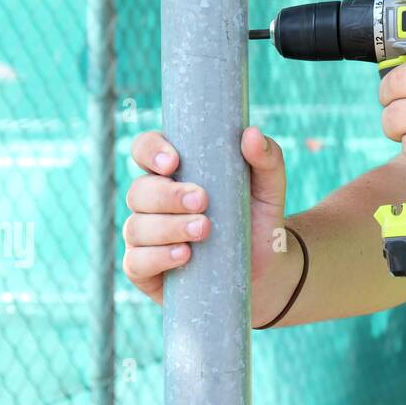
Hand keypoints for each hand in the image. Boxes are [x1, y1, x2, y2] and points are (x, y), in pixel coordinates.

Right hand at [121, 126, 290, 314]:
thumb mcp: (269, 186)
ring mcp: (146, 236)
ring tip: (203, 230)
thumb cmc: (258, 217)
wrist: (266, 267)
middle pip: (139, 190)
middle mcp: (153, 202)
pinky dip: (157, 257)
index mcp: (175, 172)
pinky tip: (184, 255)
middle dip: (168, 195)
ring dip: (168, 227)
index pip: (145, 149)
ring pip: (136, 226)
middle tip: (203, 200)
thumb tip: (250, 133)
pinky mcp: (146, 270)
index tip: (173, 162)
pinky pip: (136, 263)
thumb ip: (266, 157)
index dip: (150, 151)